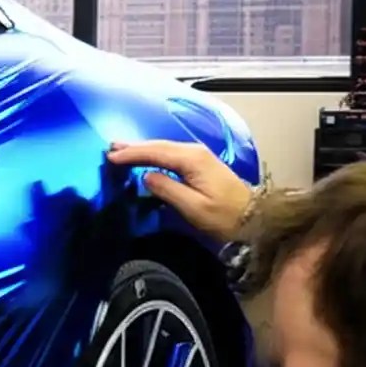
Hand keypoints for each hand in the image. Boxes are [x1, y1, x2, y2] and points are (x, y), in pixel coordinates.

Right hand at [107, 140, 253, 242]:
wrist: (255, 220)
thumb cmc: (225, 217)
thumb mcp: (194, 207)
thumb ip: (167, 189)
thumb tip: (146, 177)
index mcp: (192, 160)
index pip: (155, 152)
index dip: (132, 154)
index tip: (111, 156)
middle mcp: (195, 152)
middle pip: (159, 146)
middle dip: (134, 147)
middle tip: (110, 148)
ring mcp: (199, 156)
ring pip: (164, 148)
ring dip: (142, 149)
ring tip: (121, 150)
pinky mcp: (201, 164)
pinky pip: (171, 154)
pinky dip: (154, 154)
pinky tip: (145, 157)